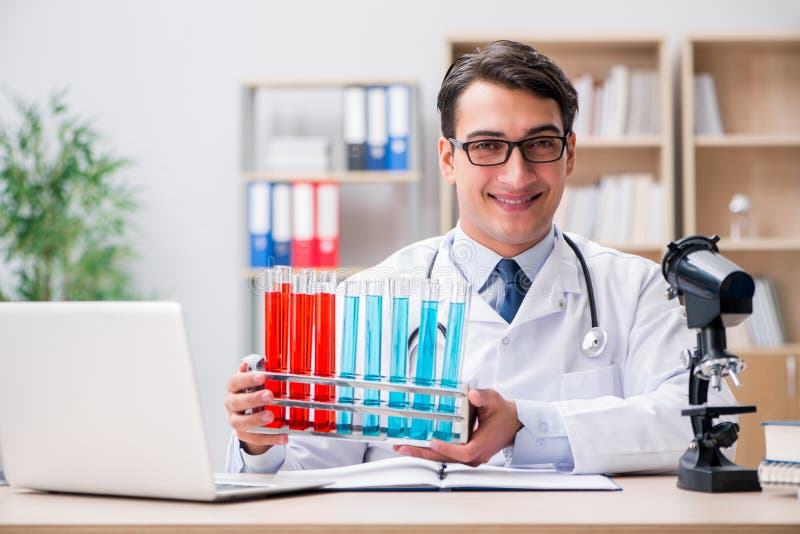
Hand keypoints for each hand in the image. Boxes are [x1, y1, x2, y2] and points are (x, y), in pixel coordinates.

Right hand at [225, 362, 287, 454]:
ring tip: (271, 416)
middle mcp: (232, 403)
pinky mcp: (243, 434)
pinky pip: (254, 438)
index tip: (262, 376)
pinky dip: (270, 437)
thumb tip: (275, 359)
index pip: (235, 381)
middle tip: (269, 396)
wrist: (252, 414)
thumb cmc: (256, 392)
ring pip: (240, 423)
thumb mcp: (261, 381)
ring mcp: (235, 420)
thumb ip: (265, 371)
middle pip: (236, 402)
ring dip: (256, 420)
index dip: (247, 378)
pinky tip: (283, 436)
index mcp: (234, 387)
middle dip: (253, 399)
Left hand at [393, 388, 521, 466]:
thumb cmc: (502, 413)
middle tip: (405, 448)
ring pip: (443, 459)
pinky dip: (430, 452)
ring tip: (403, 448)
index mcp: (482, 444)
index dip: (448, 449)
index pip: (464, 451)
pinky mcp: (464, 454)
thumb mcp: (494, 400)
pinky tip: (416, 446)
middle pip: (447, 459)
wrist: (512, 424)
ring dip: (423, 454)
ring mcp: (469, 457)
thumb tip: (473, 395)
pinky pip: (445, 456)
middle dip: (424, 453)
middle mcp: (475, 455)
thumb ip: (483, 397)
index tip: (433, 442)